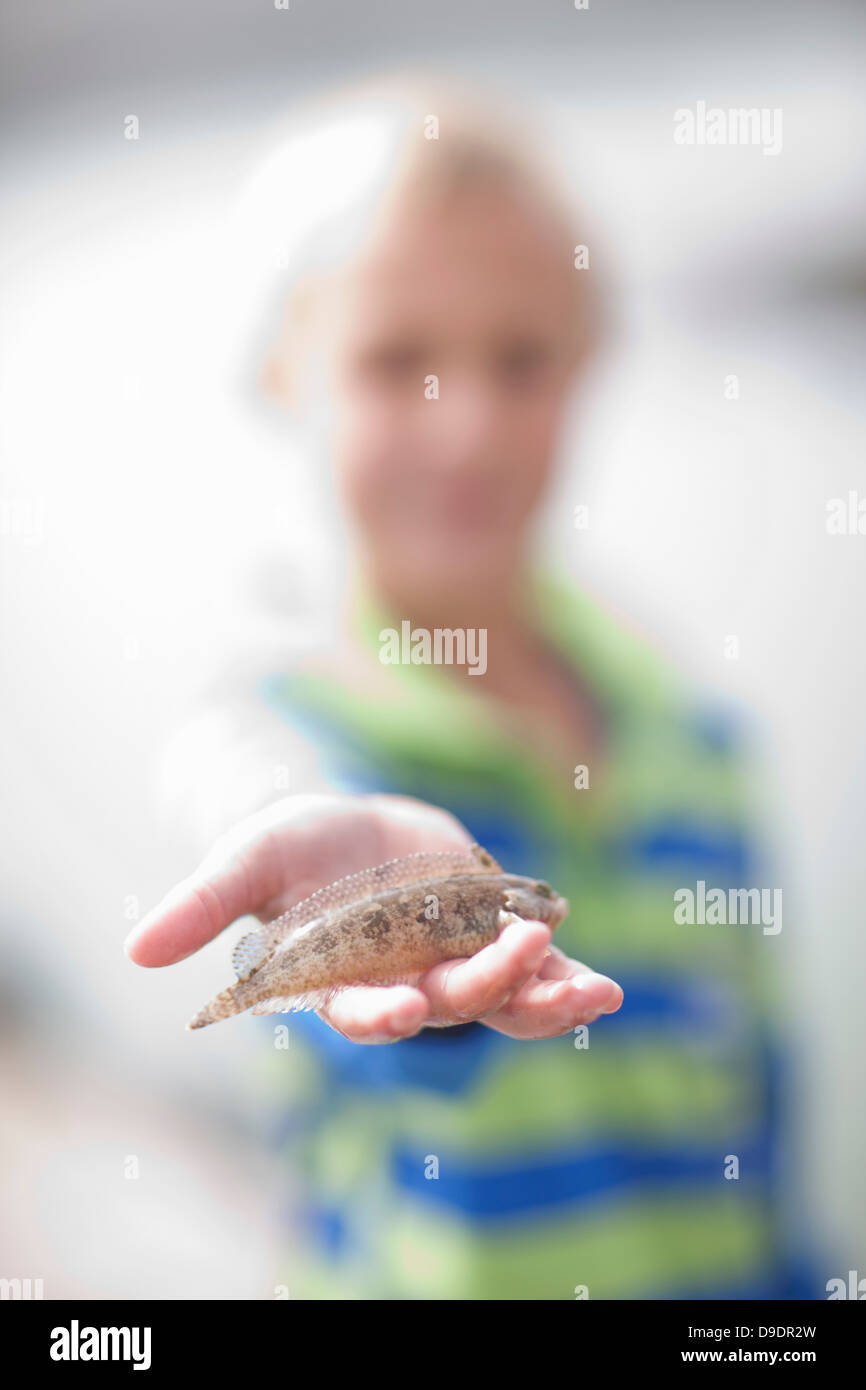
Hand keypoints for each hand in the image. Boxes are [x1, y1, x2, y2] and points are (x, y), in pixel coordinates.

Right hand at [126, 792, 622, 1041]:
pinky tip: (606, 986)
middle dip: (482, 983)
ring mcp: (450, 965)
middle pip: (446, 1002)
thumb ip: (200, 906)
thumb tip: (134, 952)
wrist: (348, 828)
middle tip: (519, 953)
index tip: (402, 1010)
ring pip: (500, 1002)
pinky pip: (534, 975)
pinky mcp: (489, 940)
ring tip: (596, 995)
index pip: (356, 1009)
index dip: (378, 1013)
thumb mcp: (244, 862)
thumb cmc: (289, 849)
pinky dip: (566, 982)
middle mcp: (399, 982)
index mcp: (338, 978)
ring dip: (543, 1000)